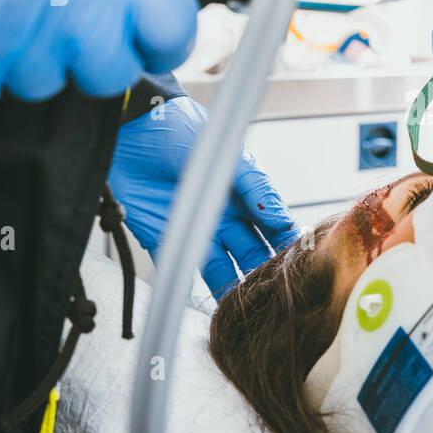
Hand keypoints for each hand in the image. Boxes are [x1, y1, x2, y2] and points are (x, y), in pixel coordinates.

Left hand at [109, 96, 300, 296]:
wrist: (131, 128)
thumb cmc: (181, 130)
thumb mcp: (229, 157)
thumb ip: (257, 189)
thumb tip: (282, 218)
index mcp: (243, 195)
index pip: (273, 227)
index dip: (287, 245)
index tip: (302, 263)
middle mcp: (223, 215)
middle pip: (252, 253)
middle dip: (266, 272)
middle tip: (278, 292)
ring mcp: (196, 229)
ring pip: (223, 268)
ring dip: (236, 286)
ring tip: (250, 305)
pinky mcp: (165, 238)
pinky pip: (183, 267)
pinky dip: (194, 288)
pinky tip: (212, 305)